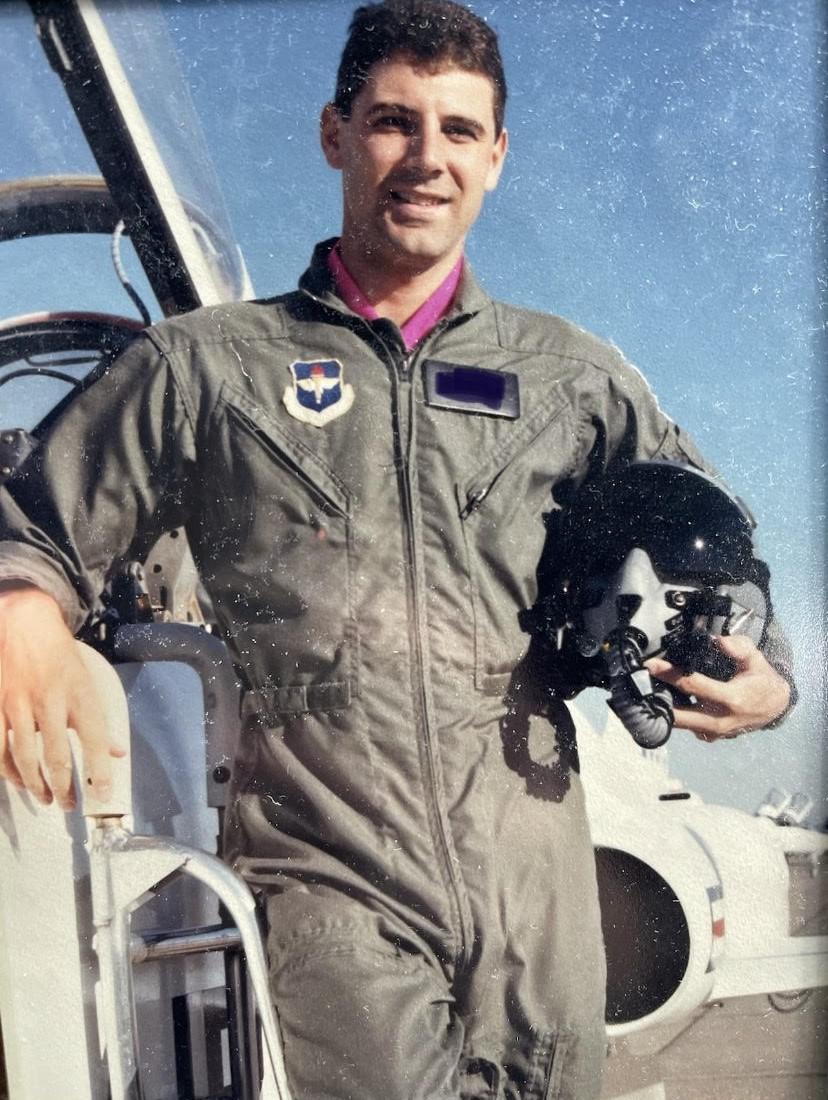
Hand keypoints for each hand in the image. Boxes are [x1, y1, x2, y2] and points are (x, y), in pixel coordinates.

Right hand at [0, 586, 125, 809]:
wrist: (25, 623)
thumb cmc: (60, 656)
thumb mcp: (88, 681)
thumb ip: (100, 719)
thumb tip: (117, 752)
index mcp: (79, 694)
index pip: (95, 740)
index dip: (100, 771)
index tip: (103, 794)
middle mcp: (50, 701)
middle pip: (56, 756)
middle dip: (64, 787)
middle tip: (68, 805)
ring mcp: (18, 703)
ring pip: (23, 757)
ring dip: (34, 784)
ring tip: (44, 797)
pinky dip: (5, 769)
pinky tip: (15, 779)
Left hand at [644, 634, 790, 741]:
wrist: (775, 706)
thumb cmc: (761, 680)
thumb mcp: (755, 658)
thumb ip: (738, 647)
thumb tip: (717, 640)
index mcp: (731, 698)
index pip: (693, 685)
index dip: (670, 674)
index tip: (651, 665)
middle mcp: (721, 720)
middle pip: (680, 715)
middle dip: (657, 700)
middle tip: (639, 684)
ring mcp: (716, 732)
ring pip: (681, 724)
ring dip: (663, 709)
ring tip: (646, 692)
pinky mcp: (711, 737)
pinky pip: (687, 727)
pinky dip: (675, 716)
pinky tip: (664, 702)